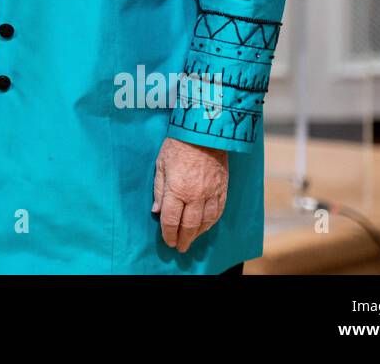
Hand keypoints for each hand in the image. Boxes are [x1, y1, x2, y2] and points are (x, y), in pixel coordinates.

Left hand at [152, 136, 228, 252]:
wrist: (204, 132)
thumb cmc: (178, 145)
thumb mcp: (161, 165)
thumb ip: (159, 190)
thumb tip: (157, 210)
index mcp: (177, 189)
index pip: (171, 219)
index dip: (169, 233)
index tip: (168, 241)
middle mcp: (195, 195)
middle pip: (189, 225)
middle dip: (184, 238)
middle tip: (180, 247)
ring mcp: (211, 193)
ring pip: (206, 221)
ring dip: (198, 233)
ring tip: (192, 239)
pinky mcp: (222, 188)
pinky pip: (219, 211)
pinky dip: (212, 222)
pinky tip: (207, 226)